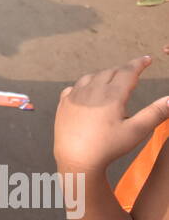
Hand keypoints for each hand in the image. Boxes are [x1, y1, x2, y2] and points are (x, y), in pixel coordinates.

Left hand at [54, 55, 168, 173]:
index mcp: (111, 95)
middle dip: (123, 70)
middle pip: (110, 72)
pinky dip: (84, 86)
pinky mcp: (63, 105)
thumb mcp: (136, 131)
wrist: (75, 160)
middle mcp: (92, 90)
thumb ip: (155, 113)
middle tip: (132, 72)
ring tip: (111, 80)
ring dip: (103, 76)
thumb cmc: (108, 148)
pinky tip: (86, 92)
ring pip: (91, 77)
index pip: (128, 72)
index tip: (147, 59)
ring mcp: (75, 96)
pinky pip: (74, 88)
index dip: (139, 64)